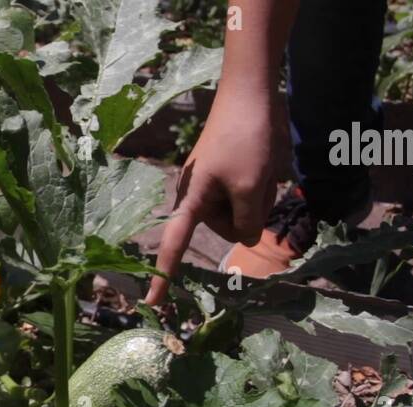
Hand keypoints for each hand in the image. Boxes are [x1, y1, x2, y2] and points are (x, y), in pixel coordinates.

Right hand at [144, 93, 277, 304]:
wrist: (250, 96)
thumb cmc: (244, 140)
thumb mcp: (250, 186)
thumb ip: (248, 222)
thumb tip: (249, 238)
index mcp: (190, 201)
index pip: (173, 247)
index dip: (163, 277)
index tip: (151, 304)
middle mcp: (196, 198)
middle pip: (224, 229)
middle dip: (246, 216)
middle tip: (256, 184)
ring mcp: (212, 188)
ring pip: (239, 217)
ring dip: (256, 202)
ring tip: (259, 171)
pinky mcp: (226, 179)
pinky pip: (244, 200)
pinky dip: (257, 192)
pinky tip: (261, 170)